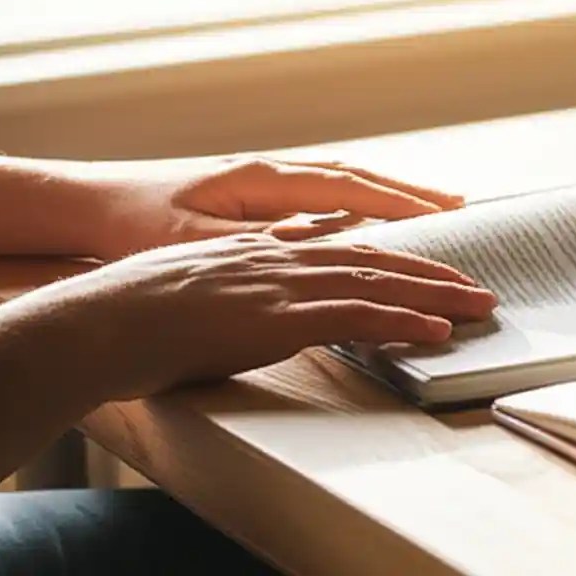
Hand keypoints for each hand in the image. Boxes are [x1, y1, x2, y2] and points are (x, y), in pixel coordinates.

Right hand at [0, 234, 495, 400]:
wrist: (99, 321)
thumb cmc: (134, 312)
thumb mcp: (197, 284)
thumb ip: (240, 282)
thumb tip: (260, 297)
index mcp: (263, 248)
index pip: (344, 244)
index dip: (392, 253)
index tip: (429, 262)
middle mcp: (281, 255)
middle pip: (375, 256)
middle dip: (432, 271)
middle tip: (477, 283)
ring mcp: (283, 282)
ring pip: (377, 280)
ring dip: (434, 293)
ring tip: (477, 305)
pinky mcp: (280, 315)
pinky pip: (356, 315)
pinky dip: (402, 320)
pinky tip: (436, 330)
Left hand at [83, 156, 464, 258]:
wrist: (88, 203)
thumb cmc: (135, 225)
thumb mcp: (197, 242)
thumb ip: (260, 241)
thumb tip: (318, 240)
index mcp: (263, 180)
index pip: (349, 190)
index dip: (401, 204)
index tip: (448, 216)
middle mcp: (272, 172)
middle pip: (358, 179)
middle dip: (412, 195)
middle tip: (464, 208)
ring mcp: (267, 180)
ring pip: (344, 184)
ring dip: (392, 196)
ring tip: (437, 209)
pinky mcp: (258, 194)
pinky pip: (325, 197)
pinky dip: (362, 204)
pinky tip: (376, 218)